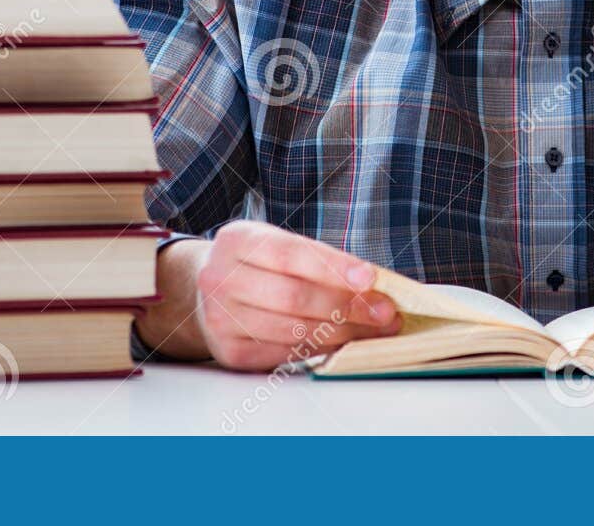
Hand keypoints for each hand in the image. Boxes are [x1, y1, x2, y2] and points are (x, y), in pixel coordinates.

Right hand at [193, 220, 401, 371]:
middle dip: (346, 305)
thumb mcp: (279, 245)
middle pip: (293, 296)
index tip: (370, 277)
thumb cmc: (259, 265)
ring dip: (341, 331)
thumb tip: (373, 283)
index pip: (290, 253)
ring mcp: (220, 318)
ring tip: (372, 328)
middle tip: (384, 311)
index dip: (333, 266)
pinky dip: (320, 348)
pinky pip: (285, 353)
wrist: (209, 292)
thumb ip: (318, 259)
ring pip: (292, 329)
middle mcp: (221, 278)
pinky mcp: (229, 351)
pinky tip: (342, 341)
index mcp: (237, 241)